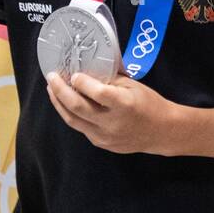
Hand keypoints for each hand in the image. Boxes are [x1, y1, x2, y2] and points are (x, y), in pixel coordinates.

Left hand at [45, 71, 178, 154]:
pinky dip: (71, 113)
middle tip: (52, 77)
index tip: (74, 73)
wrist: (162, 132)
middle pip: (78, 108)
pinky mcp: (100, 143)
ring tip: (52, 89)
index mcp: (124, 105)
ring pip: (73, 120)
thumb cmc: (149, 103)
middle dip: (60, 91)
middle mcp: (112, 123)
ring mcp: (104, 136)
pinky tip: (66, 103)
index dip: (83, 83)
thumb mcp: (133, 85)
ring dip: (59, 103)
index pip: (98, 93)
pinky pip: (81, 127)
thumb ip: (110, 79)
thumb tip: (87, 69)